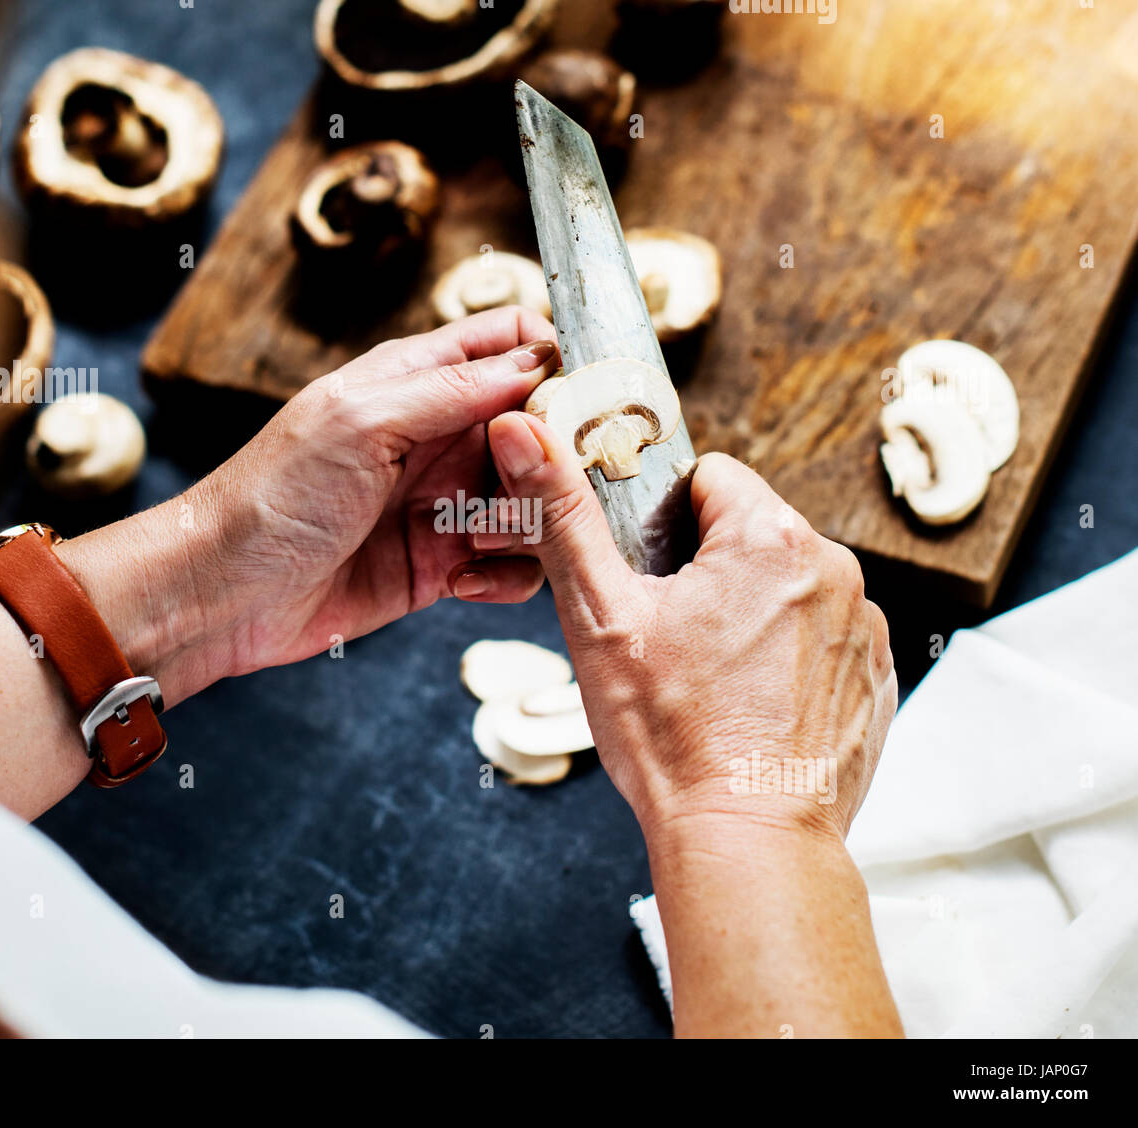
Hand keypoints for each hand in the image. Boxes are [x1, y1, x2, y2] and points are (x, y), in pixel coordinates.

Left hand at [192, 307, 559, 678]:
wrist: (226, 594)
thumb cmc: (274, 495)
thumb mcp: (362, 421)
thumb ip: (452, 389)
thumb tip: (537, 359)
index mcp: (414, 381)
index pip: (507, 342)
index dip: (552, 357)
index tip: (583, 392)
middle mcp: (438, 436)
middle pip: (537, 427)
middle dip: (552, 455)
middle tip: (535, 484)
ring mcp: (444, 501)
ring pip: (533, 499)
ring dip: (527, 521)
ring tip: (479, 538)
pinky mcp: (444, 563)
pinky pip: (511, 565)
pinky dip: (505, 574)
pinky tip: (462, 582)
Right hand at [483, 411, 897, 846]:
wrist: (748, 842)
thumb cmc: (673, 736)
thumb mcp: (599, 616)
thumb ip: (562, 514)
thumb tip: (522, 430)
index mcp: (768, 536)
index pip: (708, 478)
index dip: (662, 521)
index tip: (645, 573)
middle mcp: (834, 568)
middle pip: (747, 531)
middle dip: (704, 567)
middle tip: (666, 635)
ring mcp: (862, 625)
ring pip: (784, 583)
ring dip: (748, 610)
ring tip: (709, 678)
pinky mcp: (873, 674)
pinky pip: (819, 634)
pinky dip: (786, 655)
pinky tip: (750, 702)